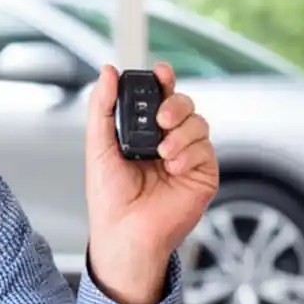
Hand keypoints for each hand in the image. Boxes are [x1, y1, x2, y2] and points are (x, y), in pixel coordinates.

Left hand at [84, 63, 218, 303]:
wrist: (125, 231)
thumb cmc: (109, 197)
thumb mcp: (98, 145)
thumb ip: (103, 107)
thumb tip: (108, 72)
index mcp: (142, 132)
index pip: (159, 97)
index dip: (163, 81)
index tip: (160, 72)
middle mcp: (166, 141)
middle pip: (184, 105)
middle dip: (175, 105)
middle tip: (162, 118)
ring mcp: (186, 156)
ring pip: (198, 123)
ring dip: (181, 133)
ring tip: (163, 153)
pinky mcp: (203, 173)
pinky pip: (206, 149)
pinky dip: (190, 153)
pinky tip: (173, 168)